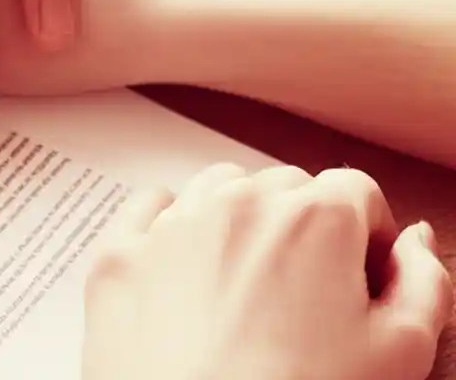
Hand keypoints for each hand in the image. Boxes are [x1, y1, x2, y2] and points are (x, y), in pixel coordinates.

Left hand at [84, 164, 452, 379]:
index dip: (367, 234)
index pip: (356, 192)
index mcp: (315, 217)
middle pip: (286, 188)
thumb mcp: (400, 354)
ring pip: (218, 190)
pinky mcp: (118, 255)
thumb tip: (414, 242)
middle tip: (306, 293)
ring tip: (248, 283)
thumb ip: (424, 284)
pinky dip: (169, 225)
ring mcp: (170, 226)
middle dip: (304, 228)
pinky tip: (185, 266)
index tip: (361, 275)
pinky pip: (149, 209)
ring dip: (239, 219)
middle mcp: (239, 204)